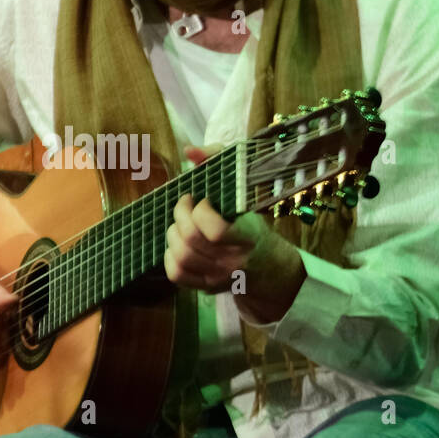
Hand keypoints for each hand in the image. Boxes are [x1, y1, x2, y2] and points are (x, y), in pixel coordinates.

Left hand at [163, 145, 304, 323]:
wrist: (269, 267)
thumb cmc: (254, 225)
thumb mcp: (246, 192)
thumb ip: (219, 162)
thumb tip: (189, 151)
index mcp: (249, 237)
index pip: (215, 231)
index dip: (201, 212)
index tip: (204, 200)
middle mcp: (234, 260)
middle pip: (191, 239)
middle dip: (181, 215)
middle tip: (186, 204)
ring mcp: (219, 276)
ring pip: (181, 255)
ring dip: (173, 233)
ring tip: (181, 223)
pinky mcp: (207, 287)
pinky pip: (176, 274)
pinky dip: (170, 256)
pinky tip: (178, 244)